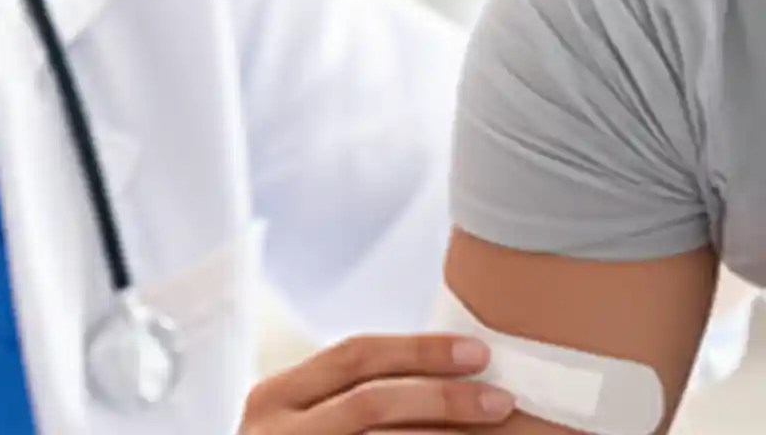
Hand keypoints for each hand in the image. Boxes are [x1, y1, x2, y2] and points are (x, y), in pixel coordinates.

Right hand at [239, 334, 514, 433]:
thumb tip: (445, 376)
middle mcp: (274, 433)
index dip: (420, 350)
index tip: (479, 352)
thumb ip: (347, 399)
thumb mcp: (303, 422)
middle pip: (370, 400)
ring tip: (495, 433)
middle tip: (502, 399)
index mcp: (273, 397)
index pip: (354, 356)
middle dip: (442, 396)